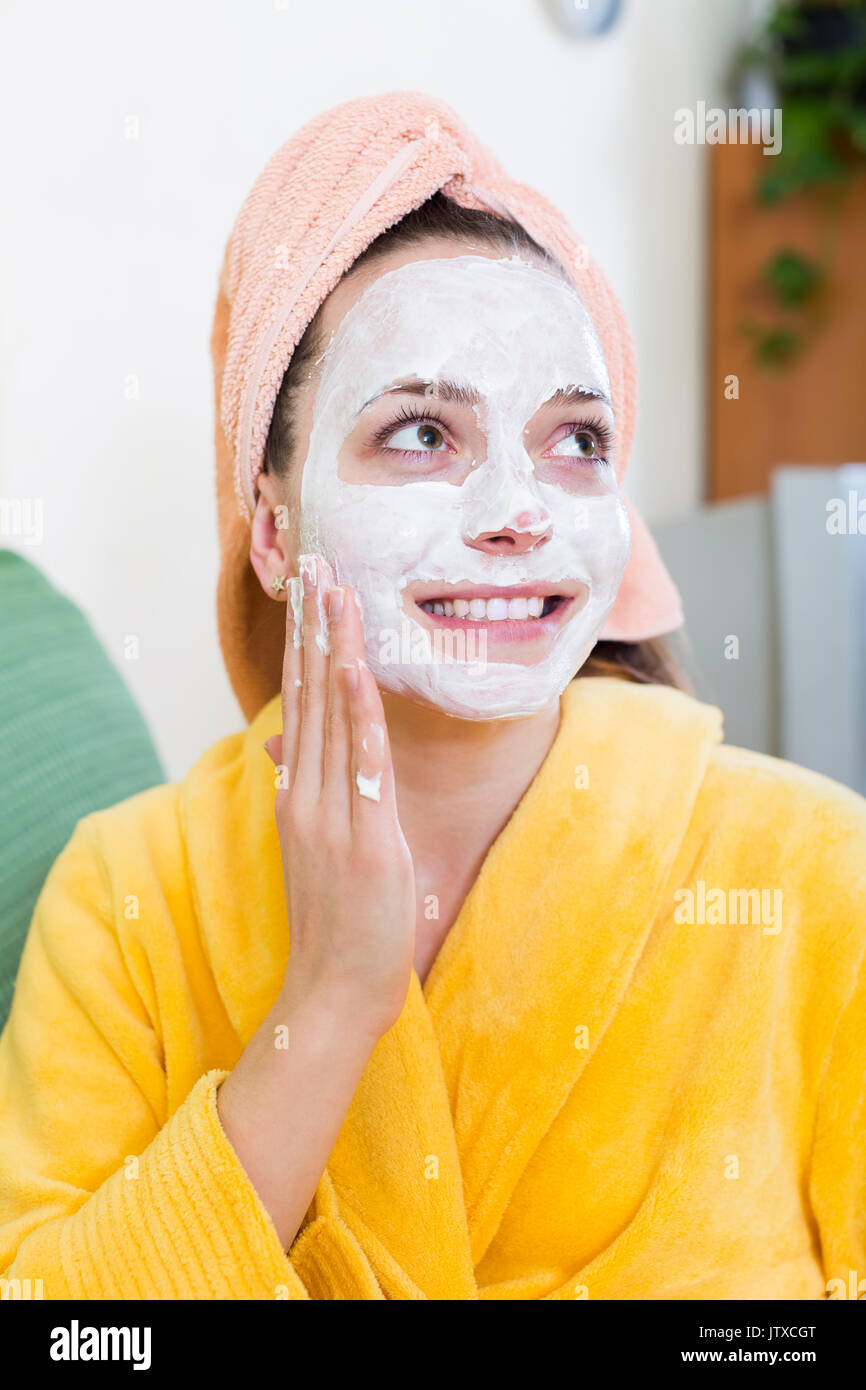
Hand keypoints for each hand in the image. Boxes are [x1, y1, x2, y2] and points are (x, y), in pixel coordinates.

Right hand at [264, 555, 415, 1041]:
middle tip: (316, 564)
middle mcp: (307, 795)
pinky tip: (353, 665)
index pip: (303, 707)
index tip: (310, 596)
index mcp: (301, 798)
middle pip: (310, 695)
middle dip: (314, 628)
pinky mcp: (364, 836)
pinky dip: (356, 710)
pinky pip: (360, 761)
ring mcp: (331, 813)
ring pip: (331, 714)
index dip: (307, 648)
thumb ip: (309, 797)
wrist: (334, 994)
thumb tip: (285, 752)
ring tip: (333, 590)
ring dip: (333, 648)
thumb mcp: (319, 853)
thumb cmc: (339, 929)